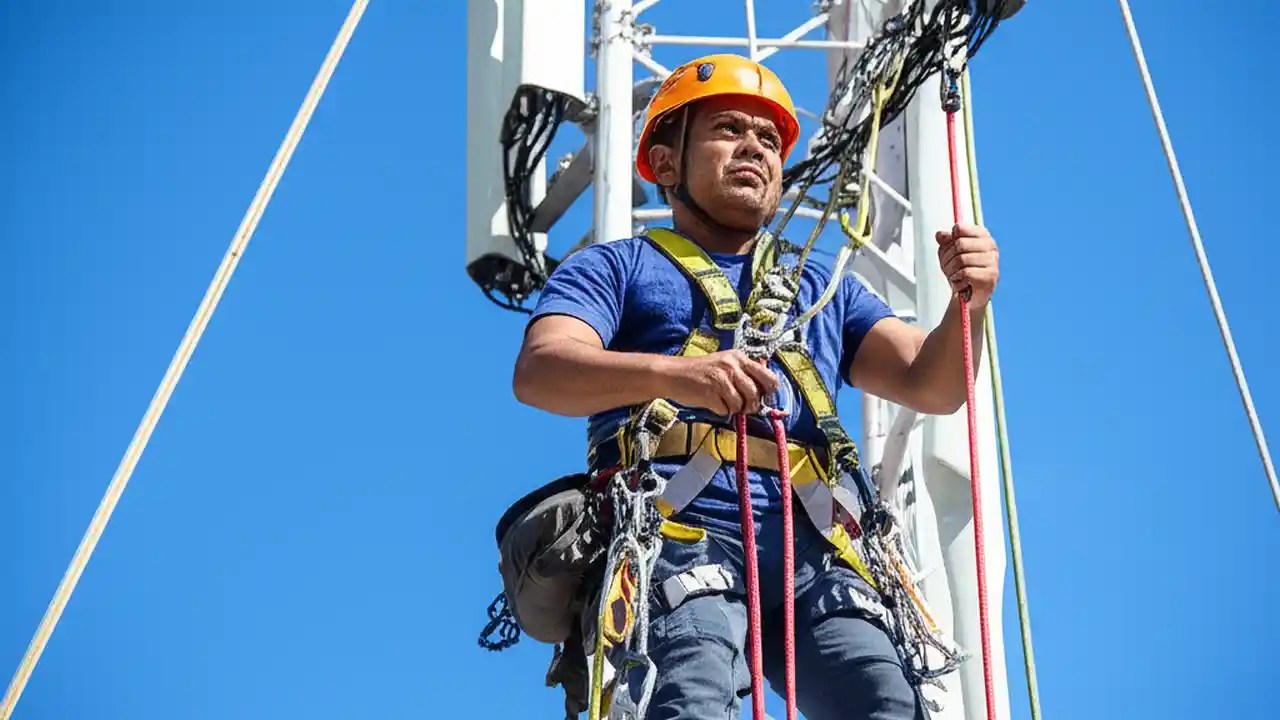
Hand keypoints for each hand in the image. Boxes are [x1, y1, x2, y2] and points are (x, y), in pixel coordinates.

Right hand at [664, 350, 778, 415]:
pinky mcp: (710, 393)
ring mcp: (721, 379)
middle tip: (742, 406)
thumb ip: (745, 371)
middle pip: (756, 394)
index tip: (759, 396)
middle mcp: (732, 366)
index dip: (767, 391)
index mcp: (739, 357)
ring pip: (741, 405)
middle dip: (751, 405)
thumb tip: (769, 384)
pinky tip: (711, 401)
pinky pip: (725, 410)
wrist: (672, 373)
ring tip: (723, 401)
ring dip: (734, 408)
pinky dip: (720, 410)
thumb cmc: (701, 371)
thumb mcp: (725, 363)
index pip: (769, 377)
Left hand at [936, 223, 998, 308]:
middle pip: (959, 244)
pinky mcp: (991, 276)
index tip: (950, 250)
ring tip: (954, 277)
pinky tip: (961, 285)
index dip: (949, 240)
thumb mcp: (948, 253)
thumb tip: (940, 235)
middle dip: (947, 259)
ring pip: (961, 259)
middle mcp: (991, 246)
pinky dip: (958, 281)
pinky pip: (966, 273)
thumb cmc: (959, 271)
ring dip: (951, 271)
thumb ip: (945, 241)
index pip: (960, 228)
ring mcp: (993, 261)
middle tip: (947, 268)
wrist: (968, 297)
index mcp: (982, 236)